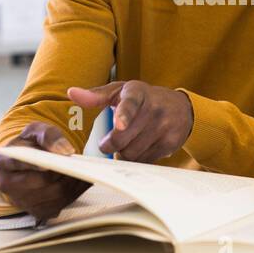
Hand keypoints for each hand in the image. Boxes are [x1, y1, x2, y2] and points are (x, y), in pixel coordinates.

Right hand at [0, 122, 88, 223]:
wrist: (30, 161)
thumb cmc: (32, 144)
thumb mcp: (37, 130)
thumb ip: (48, 135)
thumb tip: (64, 151)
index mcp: (2, 161)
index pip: (15, 163)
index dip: (32, 165)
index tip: (47, 164)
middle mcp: (7, 185)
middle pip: (40, 182)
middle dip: (62, 172)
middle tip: (77, 163)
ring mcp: (22, 201)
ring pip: (54, 195)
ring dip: (72, 182)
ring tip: (83, 170)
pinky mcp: (37, 211)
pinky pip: (61, 204)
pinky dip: (75, 192)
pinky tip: (81, 180)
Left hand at [67, 80, 192, 162]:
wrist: (181, 107)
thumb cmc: (143, 99)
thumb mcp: (120, 92)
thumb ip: (96, 95)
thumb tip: (72, 93)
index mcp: (137, 92)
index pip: (130, 103)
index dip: (123, 115)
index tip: (119, 124)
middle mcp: (153, 107)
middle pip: (123, 138)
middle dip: (111, 144)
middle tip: (110, 142)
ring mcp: (164, 126)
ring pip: (132, 153)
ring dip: (124, 153)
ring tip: (129, 142)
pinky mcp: (170, 142)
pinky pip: (145, 160)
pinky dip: (138, 158)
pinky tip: (141, 147)